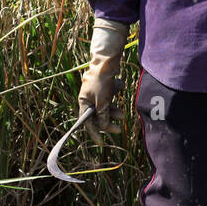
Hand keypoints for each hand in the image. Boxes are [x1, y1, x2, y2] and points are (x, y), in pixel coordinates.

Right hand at [78, 18, 128, 144]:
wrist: (107, 61)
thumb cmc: (102, 82)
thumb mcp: (102, 101)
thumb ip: (102, 115)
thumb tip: (103, 127)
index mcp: (83, 102)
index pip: (87, 122)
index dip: (94, 133)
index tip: (101, 143)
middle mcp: (88, 98)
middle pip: (98, 115)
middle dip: (108, 122)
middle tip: (119, 129)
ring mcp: (96, 92)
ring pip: (106, 107)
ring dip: (114, 111)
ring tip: (123, 114)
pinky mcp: (104, 86)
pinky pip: (110, 96)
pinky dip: (115, 94)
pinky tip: (119, 87)